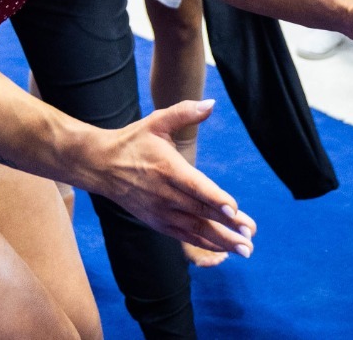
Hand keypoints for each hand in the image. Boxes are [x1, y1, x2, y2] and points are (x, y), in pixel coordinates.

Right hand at [84, 100, 256, 256]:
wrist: (101, 166)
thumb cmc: (133, 141)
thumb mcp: (157, 121)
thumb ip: (185, 112)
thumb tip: (211, 103)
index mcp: (168, 169)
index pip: (195, 187)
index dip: (215, 199)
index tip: (234, 210)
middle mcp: (165, 195)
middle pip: (200, 213)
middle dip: (227, 226)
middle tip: (250, 236)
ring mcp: (160, 212)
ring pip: (195, 230)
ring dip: (222, 240)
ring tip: (246, 249)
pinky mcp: (157, 222)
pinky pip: (184, 237)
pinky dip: (205, 244)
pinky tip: (224, 249)